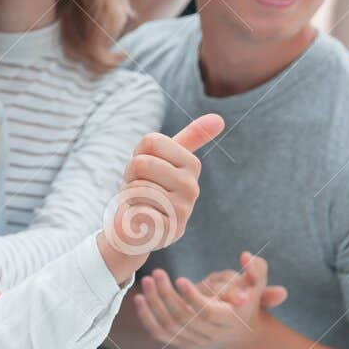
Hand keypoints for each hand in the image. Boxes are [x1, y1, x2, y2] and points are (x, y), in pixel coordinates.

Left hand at [98, 114, 224, 282]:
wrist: (135, 230)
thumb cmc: (147, 189)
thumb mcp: (164, 160)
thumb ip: (190, 138)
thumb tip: (219, 118)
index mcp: (191, 164)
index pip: (150, 141)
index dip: (137, 155)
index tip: (144, 171)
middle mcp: (192, 187)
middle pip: (141, 163)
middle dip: (130, 177)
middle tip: (139, 190)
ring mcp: (181, 210)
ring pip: (136, 187)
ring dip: (129, 196)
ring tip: (140, 205)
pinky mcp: (166, 230)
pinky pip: (136, 209)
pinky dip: (130, 214)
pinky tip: (141, 220)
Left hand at [133, 252, 286, 348]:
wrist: (240, 334)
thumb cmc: (247, 302)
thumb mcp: (257, 285)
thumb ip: (256, 269)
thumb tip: (245, 256)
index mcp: (229, 321)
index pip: (208, 313)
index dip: (193, 298)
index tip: (180, 279)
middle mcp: (211, 335)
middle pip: (184, 319)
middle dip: (167, 295)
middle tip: (156, 273)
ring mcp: (195, 342)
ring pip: (169, 326)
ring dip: (154, 304)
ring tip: (146, 281)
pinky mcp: (181, 344)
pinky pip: (160, 334)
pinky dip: (147, 318)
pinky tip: (139, 299)